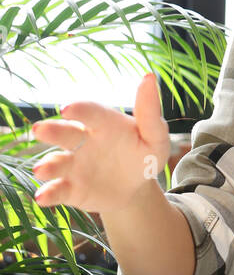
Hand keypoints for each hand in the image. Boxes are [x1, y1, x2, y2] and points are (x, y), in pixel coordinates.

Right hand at [29, 74, 172, 212]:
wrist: (136, 188)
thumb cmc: (145, 155)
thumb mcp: (155, 137)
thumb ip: (150, 112)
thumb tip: (148, 77)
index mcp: (103, 124)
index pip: (91, 113)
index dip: (80, 110)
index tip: (68, 109)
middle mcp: (83, 142)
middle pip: (65, 133)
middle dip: (52, 131)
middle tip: (39, 129)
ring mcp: (74, 166)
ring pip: (57, 162)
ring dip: (48, 165)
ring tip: (42, 169)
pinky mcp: (71, 189)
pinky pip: (58, 190)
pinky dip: (48, 193)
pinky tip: (42, 197)